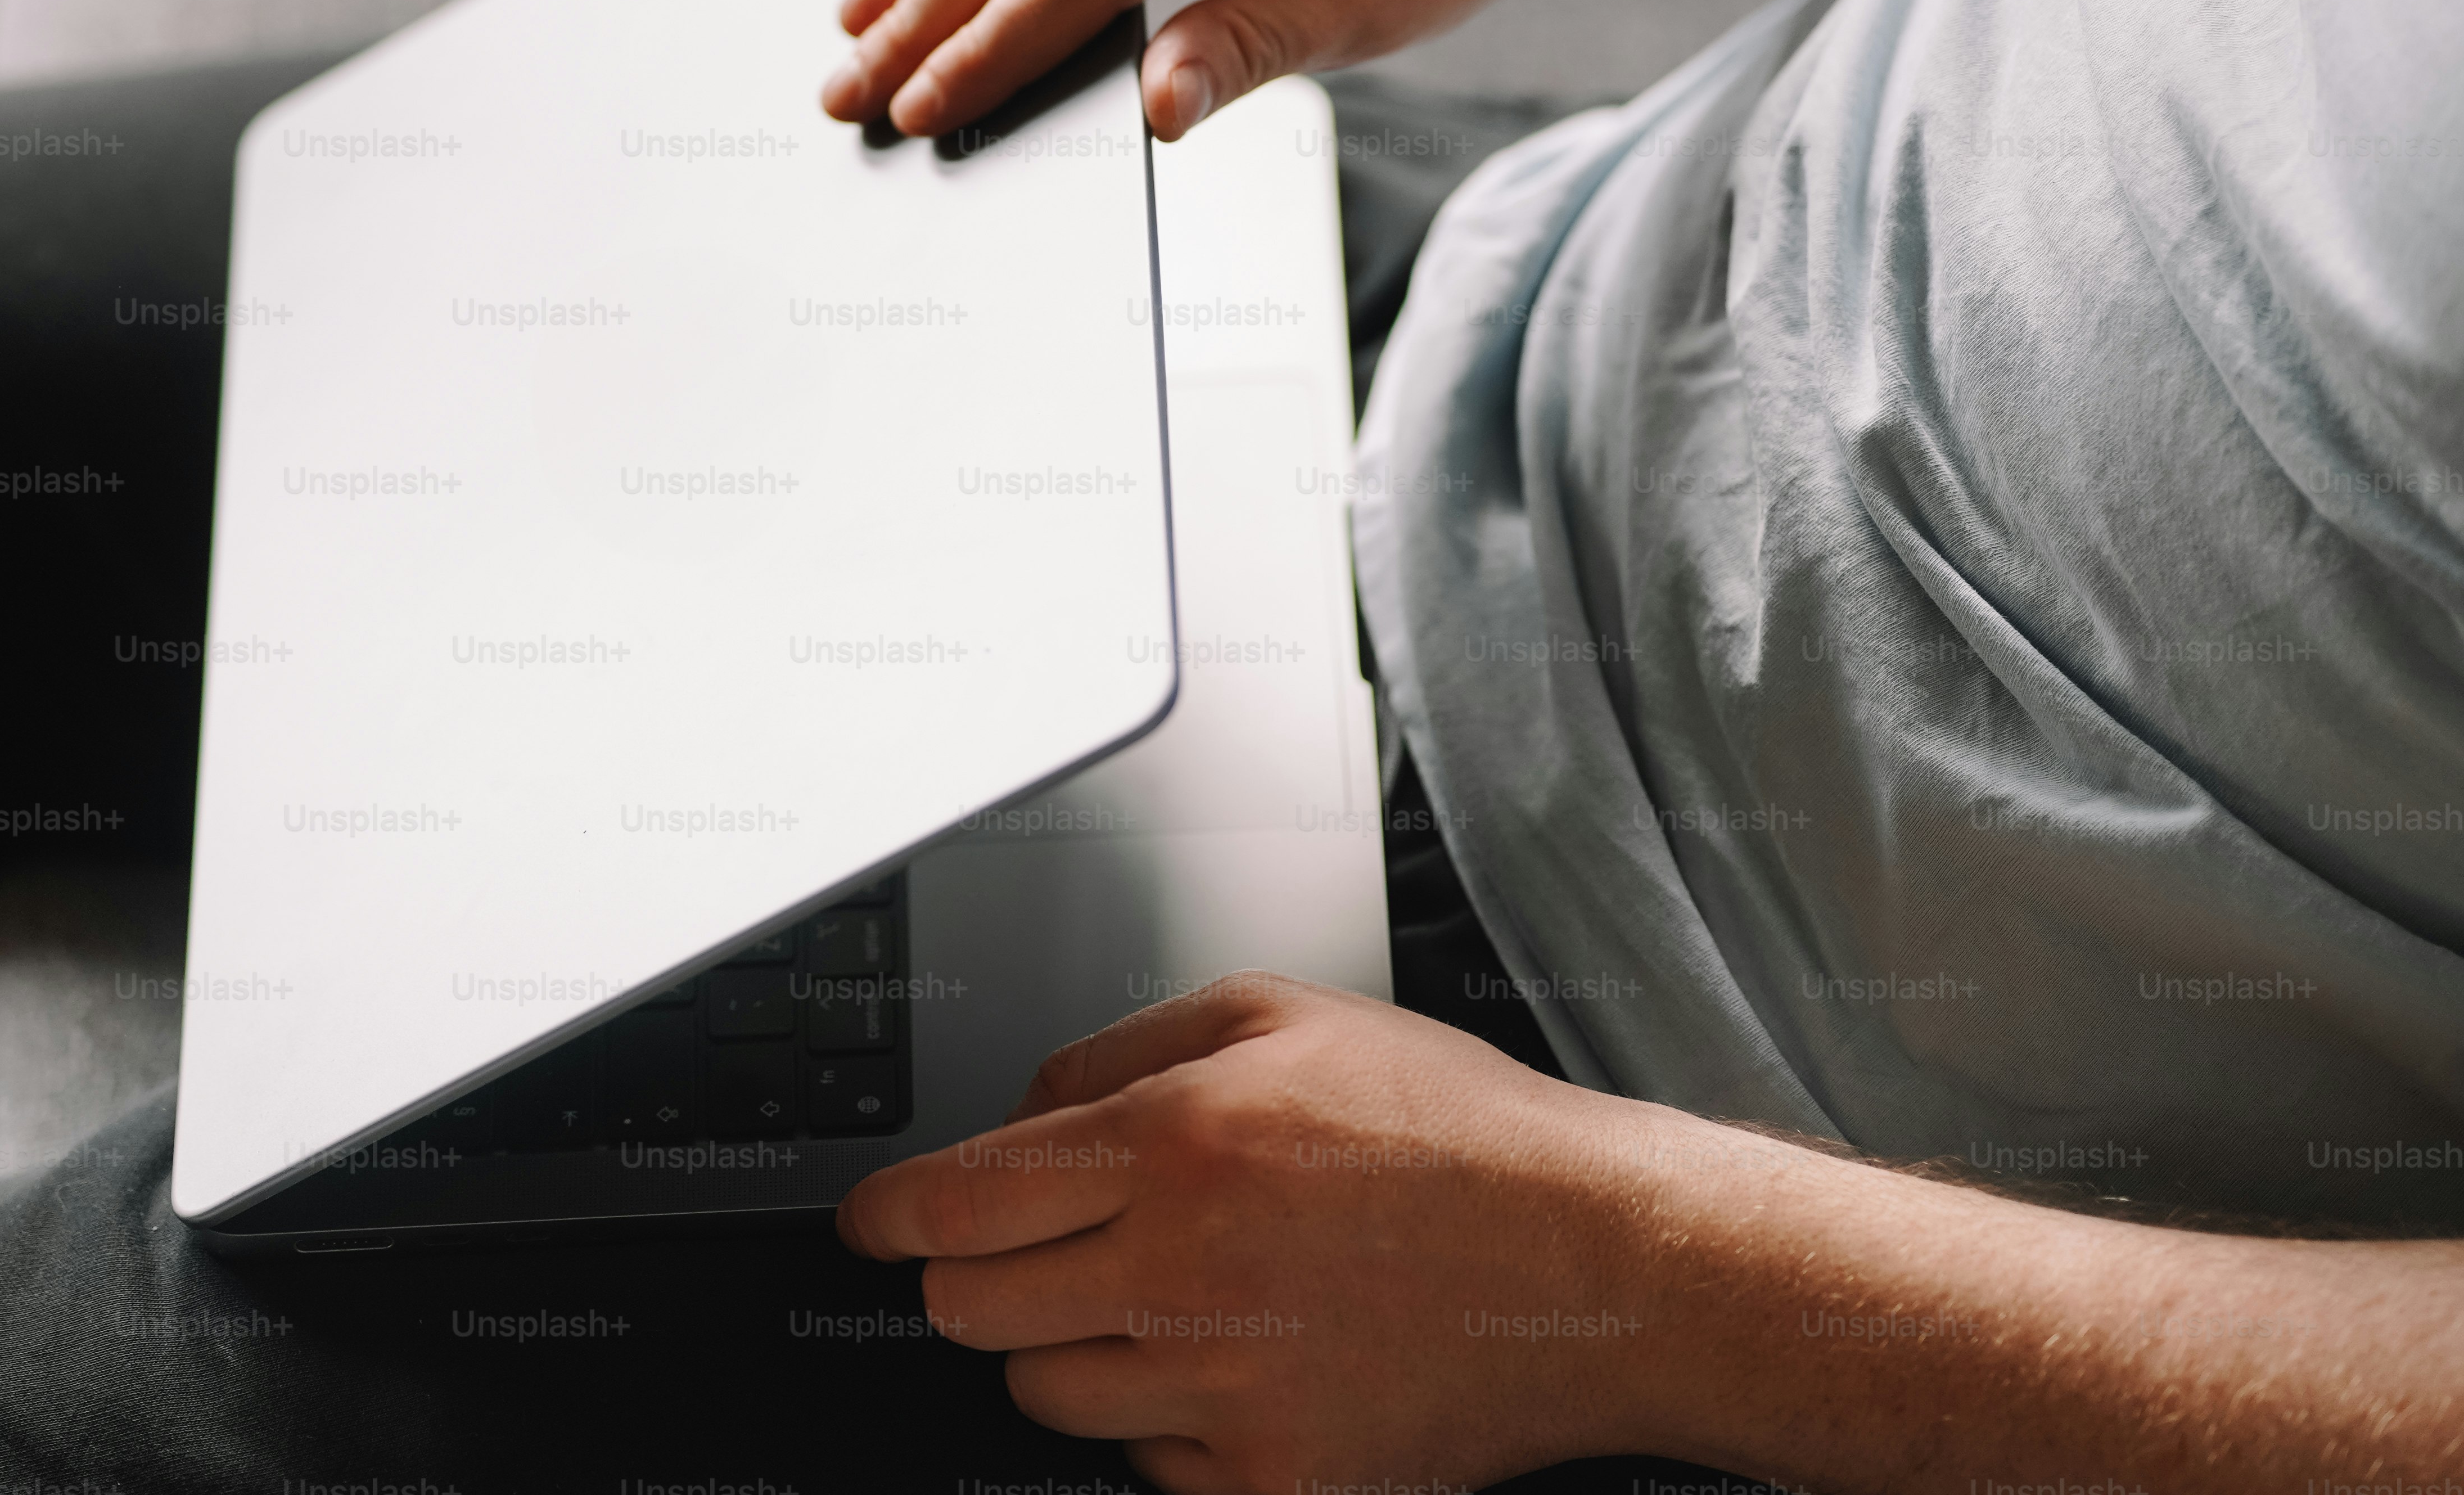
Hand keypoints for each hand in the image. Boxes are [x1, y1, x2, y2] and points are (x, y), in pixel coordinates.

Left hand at [835, 973, 1698, 1492]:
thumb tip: (1023, 1111)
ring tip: (1176, 1297)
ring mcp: (1227, 1389)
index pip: (957, 1199)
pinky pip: (1149, 1465)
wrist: (1592, 1259)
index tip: (871, 1221)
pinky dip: (1171, 1421)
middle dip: (974, 1276)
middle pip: (969, 1308)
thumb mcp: (1282, 1015)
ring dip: (1076, 1346)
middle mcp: (1186, 1272)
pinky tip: (1248, 1359)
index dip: (887, 1213)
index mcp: (1177, 1144)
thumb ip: (1123, 1050)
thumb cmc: (1453, 1133)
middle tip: (1033, 1252)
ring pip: (1045, 1392)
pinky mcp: (1274, 1480)